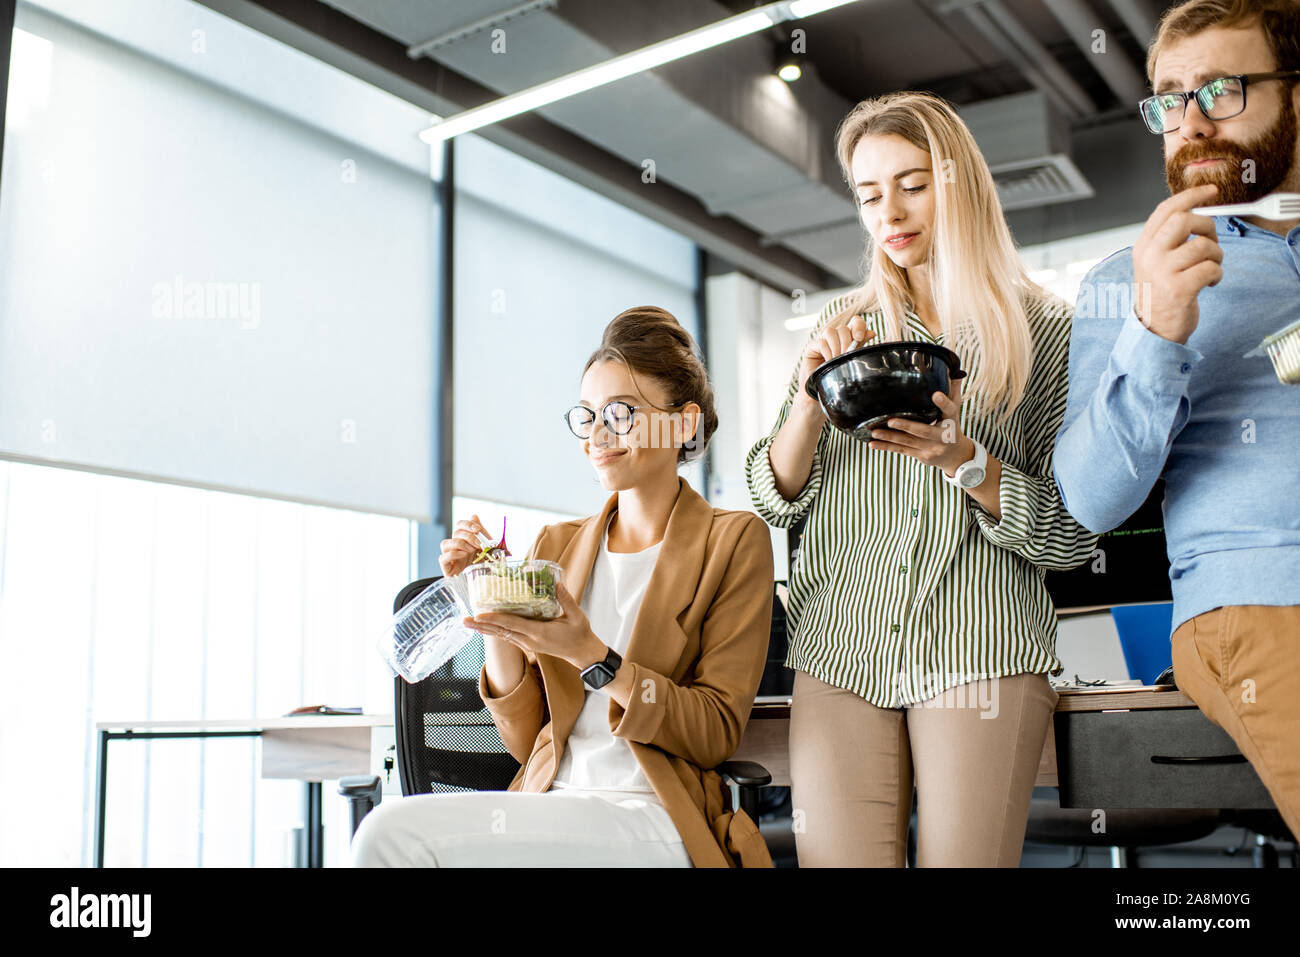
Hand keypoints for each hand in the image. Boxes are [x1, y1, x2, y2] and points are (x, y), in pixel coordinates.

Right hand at [438, 514, 492, 578]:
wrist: (486, 584)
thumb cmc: (485, 566)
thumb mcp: (488, 548)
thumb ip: (482, 532)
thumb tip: (474, 515)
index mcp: (465, 539)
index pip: (460, 525)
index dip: (468, 524)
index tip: (478, 530)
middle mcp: (455, 547)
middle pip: (454, 533)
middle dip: (468, 536)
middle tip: (479, 544)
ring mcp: (449, 557)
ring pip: (445, 543)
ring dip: (460, 544)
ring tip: (471, 551)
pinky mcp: (446, 568)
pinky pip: (443, 557)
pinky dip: (454, 554)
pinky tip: (464, 556)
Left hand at [465, 583, 605, 671]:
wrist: (582, 653)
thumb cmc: (580, 634)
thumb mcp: (576, 616)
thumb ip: (566, 599)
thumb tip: (557, 582)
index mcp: (539, 633)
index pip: (512, 624)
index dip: (495, 618)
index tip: (480, 614)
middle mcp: (529, 640)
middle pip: (500, 632)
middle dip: (482, 625)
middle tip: (464, 619)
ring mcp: (527, 644)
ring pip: (501, 635)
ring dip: (484, 629)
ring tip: (469, 623)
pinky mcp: (528, 644)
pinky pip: (507, 637)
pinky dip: (495, 631)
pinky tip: (486, 626)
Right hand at [795, 304, 875, 417]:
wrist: (820, 393)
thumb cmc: (836, 379)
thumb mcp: (851, 361)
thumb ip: (860, 346)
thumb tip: (872, 333)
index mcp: (847, 339)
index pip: (854, 322)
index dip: (858, 325)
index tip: (860, 337)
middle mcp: (835, 338)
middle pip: (843, 328)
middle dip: (847, 342)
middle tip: (846, 355)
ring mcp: (823, 341)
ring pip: (831, 331)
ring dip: (836, 347)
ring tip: (836, 360)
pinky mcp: (812, 347)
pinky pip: (821, 342)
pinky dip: (826, 351)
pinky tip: (828, 361)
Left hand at [867, 376, 972, 474]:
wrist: (954, 455)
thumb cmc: (951, 426)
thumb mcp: (955, 410)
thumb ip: (953, 391)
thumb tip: (954, 370)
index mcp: (951, 421)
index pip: (949, 410)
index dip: (943, 403)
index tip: (936, 394)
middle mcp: (942, 436)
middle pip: (924, 431)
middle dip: (907, 426)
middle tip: (891, 421)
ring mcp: (930, 448)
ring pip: (908, 442)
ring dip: (890, 437)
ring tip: (875, 431)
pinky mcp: (920, 456)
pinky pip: (901, 450)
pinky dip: (886, 447)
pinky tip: (873, 443)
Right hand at [1131, 184, 1222, 343]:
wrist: (1152, 331)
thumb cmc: (1160, 295)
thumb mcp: (1154, 263)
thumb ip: (1168, 239)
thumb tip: (1198, 212)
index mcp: (1143, 247)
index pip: (1166, 210)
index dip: (1191, 195)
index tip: (1211, 191)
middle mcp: (1149, 256)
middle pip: (1185, 220)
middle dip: (1208, 226)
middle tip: (1211, 242)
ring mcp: (1162, 273)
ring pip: (1203, 245)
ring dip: (1217, 255)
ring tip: (1212, 267)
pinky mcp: (1178, 289)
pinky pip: (1211, 268)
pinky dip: (1217, 274)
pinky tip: (1210, 283)